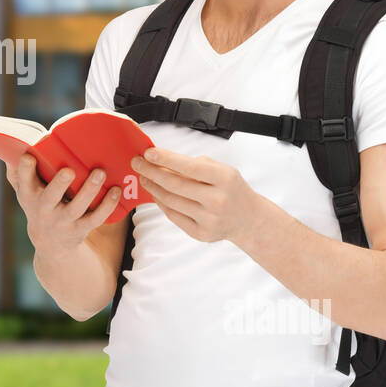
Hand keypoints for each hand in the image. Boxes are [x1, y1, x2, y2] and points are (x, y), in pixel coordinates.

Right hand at [5, 154, 121, 258]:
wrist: (49, 242)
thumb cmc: (39, 203)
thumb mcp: (26, 190)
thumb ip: (20, 170)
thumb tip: (15, 143)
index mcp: (29, 194)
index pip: (23, 181)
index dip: (25, 169)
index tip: (29, 157)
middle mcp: (44, 209)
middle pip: (51, 197)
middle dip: (59, 184)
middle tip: (69, 170)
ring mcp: (63, 221)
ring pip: (76, 208)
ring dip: (89, 190)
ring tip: (100, 173)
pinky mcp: (80, 229)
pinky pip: (95, 219)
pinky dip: (107, 205)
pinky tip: (115, 190)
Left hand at [130, 146, 259, 244]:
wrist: (248, 219)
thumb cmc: (231, 189)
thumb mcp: (222, 170)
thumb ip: (195, 165)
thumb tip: (162, 162)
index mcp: (224, 179)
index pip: (189, 167)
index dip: (166, 159)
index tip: (148, 152)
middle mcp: (217, 200)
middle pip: (175, 185)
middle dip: (152, 172)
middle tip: (138, 163)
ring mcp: (209, 219)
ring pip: (171, 201)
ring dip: (153, 187)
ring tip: (144, 177)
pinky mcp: (201, 234)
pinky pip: (173, 215)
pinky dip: (161, 203)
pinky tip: (156, 193)